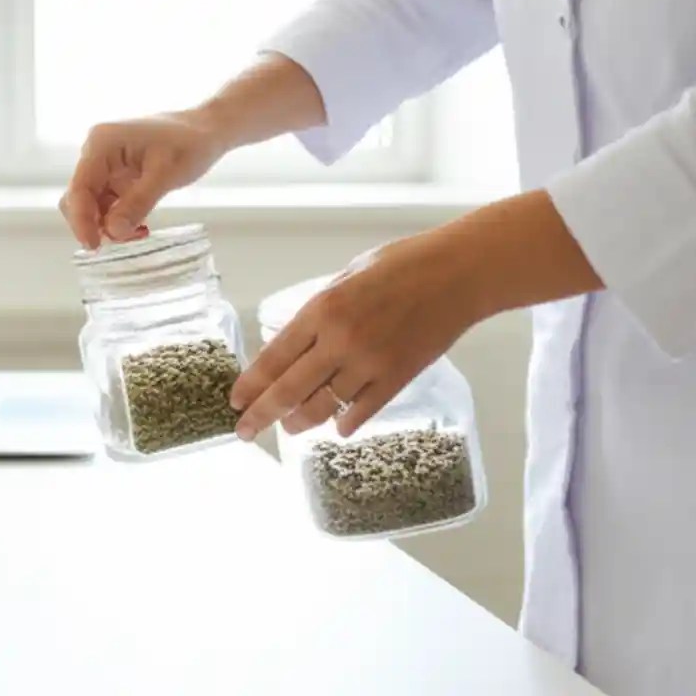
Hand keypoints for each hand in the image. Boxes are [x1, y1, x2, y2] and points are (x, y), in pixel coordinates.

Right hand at [58, 110, 229, 248]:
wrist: (206, 130)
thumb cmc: (190, 143)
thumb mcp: (166, 174)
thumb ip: (138, 203)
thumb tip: (112, 232)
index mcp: (101, 143)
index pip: (79, 188)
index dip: (81, 220)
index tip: (94, 246)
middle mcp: (96, 152)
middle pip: (79, 198)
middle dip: (95, 224)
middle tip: (123, 241)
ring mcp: (105, 165)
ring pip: (92, 205)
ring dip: (109, 225)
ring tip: (140, 234)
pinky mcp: (116, 176)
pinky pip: (107, 205)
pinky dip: (119, 220)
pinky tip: (141, 227)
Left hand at [229, 229, 485, 439]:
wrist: (459, 273)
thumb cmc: (403, 264)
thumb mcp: (347, 276)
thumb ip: (321, 311)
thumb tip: (298, 341)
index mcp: (322, 309)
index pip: (273, 357)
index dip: (251, 384)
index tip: (236, 401)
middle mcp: (340, 340)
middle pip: (289, 390)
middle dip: (261, 415)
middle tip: (245, 431)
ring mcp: (369, 362)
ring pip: (322, 406)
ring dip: (300, 421)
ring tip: (288, 427)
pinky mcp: (397, 378)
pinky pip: (361, 411)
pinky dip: (343, 424)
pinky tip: (335, 426)